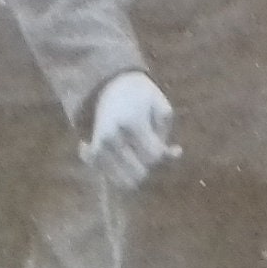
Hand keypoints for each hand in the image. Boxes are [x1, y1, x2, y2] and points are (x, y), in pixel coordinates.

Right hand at [83, 72, 178, 188]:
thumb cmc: (141, 96)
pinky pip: (107, 177)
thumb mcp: (161, 106)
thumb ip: (167, 133)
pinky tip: (121, 158)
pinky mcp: (92, 153)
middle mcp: (113, 137)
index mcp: (133, 122)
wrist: (109, 86)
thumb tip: (175, 155)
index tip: (167, 145)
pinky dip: (116, 173)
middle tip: (150, 150)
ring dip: (135, 172)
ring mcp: (100, 147)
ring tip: (138, 155)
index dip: (164, 155)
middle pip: (139, 173)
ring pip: (123, 181)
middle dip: (149, 166)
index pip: (154, 156)